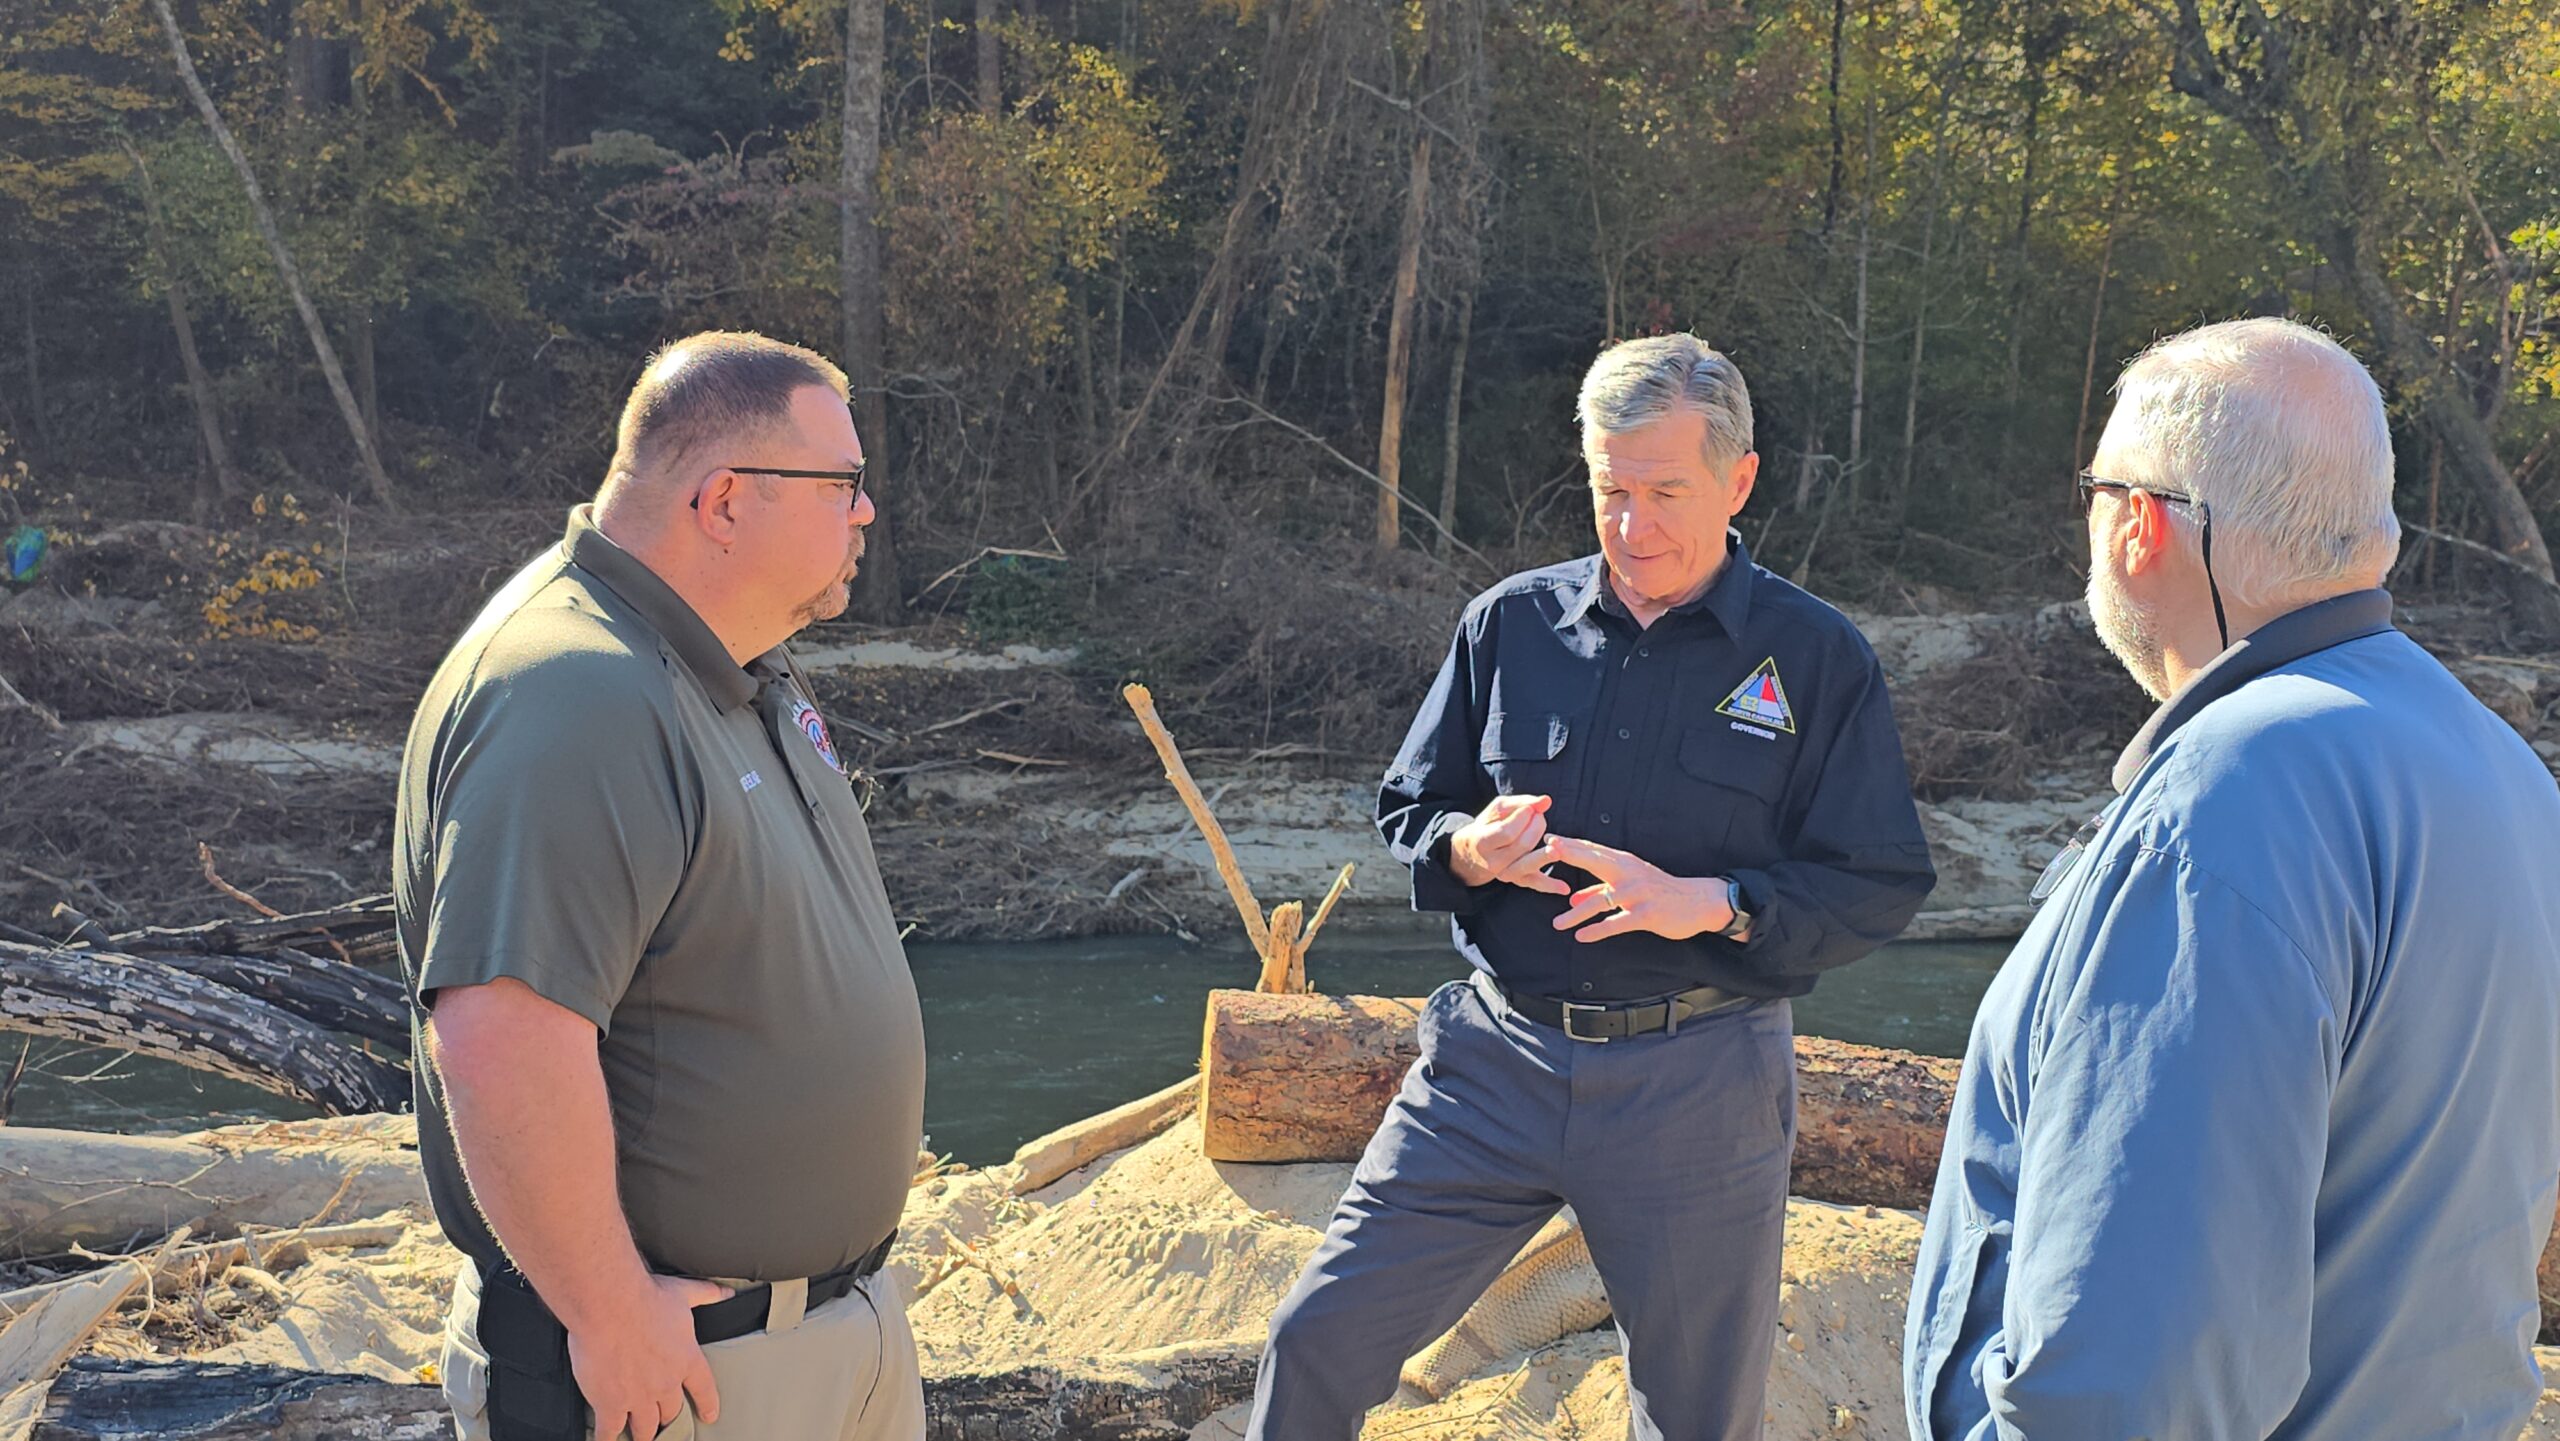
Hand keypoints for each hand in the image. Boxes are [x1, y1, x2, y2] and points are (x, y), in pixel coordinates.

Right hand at [568, 1274, 731, 1440]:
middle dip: (668, 1419)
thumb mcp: (684, 1292)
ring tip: (642, 1437)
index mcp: (686, 1359)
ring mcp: (638, 1397)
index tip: (709, 1416)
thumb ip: (707, 1294)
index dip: (707, 1404)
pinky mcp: (610, 1403)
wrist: (610, 1305)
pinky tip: (608, 1440)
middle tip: (664, 1423)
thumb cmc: (645, 1297)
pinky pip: (610, 1431)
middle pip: (671, 1413)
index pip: (704, 1389)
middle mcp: (665, 1383)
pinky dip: (609, 1438)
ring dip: (644, 1433)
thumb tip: (726, 1292)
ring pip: (645, 1428)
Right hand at [1446, 794, 1570, 893]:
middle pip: (1521, 846)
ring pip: (1527, 866)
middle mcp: (1493, 862)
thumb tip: (1546, 801)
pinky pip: (1535, 884)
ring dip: (1544, 857)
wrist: (1475, 852)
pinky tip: (1564, 888)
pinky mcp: (1519, 880)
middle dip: (1535, 828)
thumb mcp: (1499, 809)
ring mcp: (1506, 873)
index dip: (1521, 819)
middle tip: (1539, 817)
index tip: (1529, 809)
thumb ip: (1522, 802)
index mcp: (1483, 841)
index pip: (1506, 832)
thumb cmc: (1490, 824)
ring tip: (1557, 849)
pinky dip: (1551, 886)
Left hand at [1540, 837, 1732, 942]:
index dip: (1570, 844)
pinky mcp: (1646, 914)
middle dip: (1571, 854)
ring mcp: (1637, 893)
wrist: (1697, 901)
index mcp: (1624, 862)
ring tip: (1557, 923)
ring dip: (1577, 913)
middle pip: (1595, 861)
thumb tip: (1572, 898)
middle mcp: (1629, 873)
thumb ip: (1600, 889)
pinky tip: (1582, 936)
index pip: (1593, 850)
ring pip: (1601, 900)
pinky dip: (1598, 930)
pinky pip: (1617, 922)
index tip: (1547, 838)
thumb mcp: (1630, 884)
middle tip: (1548, 850)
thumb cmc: (1660, 891)